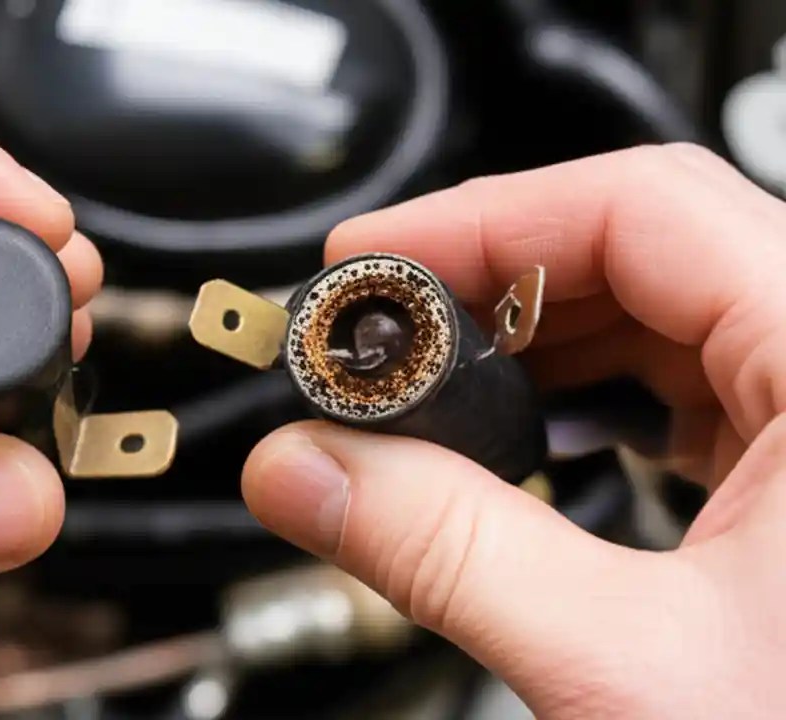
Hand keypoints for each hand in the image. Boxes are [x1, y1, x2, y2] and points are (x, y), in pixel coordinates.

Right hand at [243, 144, 785, 717]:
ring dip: (538, 344)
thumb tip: (308, 473)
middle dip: (492, 286)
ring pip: (670, 315)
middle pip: (648, 249)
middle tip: (379, 336)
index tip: (370, 263)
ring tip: (436, 388)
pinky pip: (697, 386)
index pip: (641, 208)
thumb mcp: (626, 669)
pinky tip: (537, 436)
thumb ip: (443, 555)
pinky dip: (597, 397)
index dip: (483, 220)